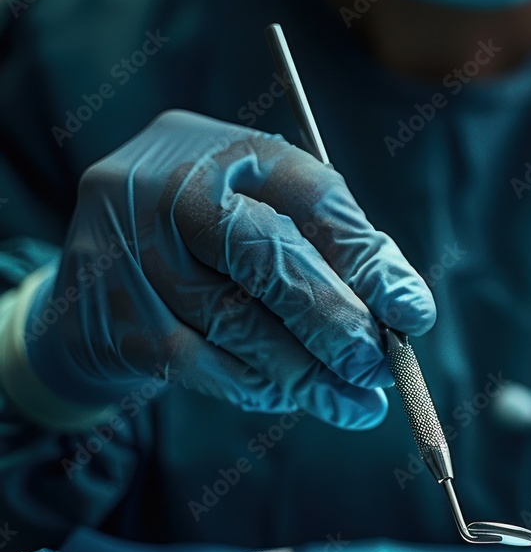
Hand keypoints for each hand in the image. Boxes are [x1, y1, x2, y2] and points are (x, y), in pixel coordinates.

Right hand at [21, 110, 434, 427]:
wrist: (97, 277)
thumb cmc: (215, 249)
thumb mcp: (274, 222)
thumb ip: (336, 254)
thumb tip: (406, 312)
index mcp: (224, 150)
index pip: (311, 196)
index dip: (367, 259)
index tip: (413, 313)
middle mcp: (166, 186)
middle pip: (266, 257)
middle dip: (335, 322)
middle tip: (380, 367)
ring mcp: (129, 251)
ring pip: (237, 324)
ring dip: (308, 374)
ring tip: (356, 401)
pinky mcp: (112, 316)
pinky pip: (203, 366)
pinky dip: (259, 387)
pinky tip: (292, 397)